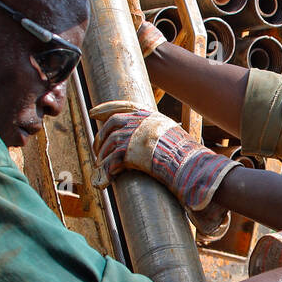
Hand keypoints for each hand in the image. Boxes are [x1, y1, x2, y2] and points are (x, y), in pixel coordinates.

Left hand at [90, 101, 238, 237]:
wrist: (187, 163)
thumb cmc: (183, 153)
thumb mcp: (170, 132)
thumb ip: (155, 131)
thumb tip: (142, 139)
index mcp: (149, 115)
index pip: (123, 106)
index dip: (106, 108)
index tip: (93, 112)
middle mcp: (139, 122)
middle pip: (111, 124)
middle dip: (101, 136)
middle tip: (97, 147)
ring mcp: (133, 136)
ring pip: (109, 143)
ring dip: (103, 155)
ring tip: (102, 164)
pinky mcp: (129, 152)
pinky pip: (112, 160)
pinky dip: (108, 168)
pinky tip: (108, 175)